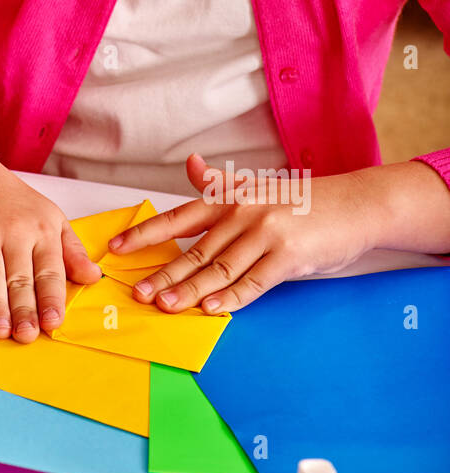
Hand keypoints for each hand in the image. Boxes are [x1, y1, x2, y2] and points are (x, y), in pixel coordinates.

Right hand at [0, 161, 101, 342]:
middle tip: (27, 335)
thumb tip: (93, 277)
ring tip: (1, 331)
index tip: (53, 322)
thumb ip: (71, 250)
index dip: (51, 298)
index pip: (49, 270)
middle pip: (19, 277)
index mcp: (41, 228)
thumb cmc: (10, 201)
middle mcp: (12, 230)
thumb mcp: (49, 217)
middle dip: (24, 309)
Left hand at [107, 152, 379, 313]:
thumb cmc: (303, 202)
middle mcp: (243, 213)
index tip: (116, 247)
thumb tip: (192, 164)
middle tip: (138, 292)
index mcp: (230, 199)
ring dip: (190, 290)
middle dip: (163, 273)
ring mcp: (266, 234)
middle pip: (194, 250)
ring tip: (166, 305)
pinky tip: (213, 309)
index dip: (145, 234)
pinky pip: (254, 282)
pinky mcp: (289, 256)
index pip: (178, 218)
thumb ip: (220, 185)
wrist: (355, 205)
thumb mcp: (257, 188)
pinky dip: (232, 298)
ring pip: (220, 268)